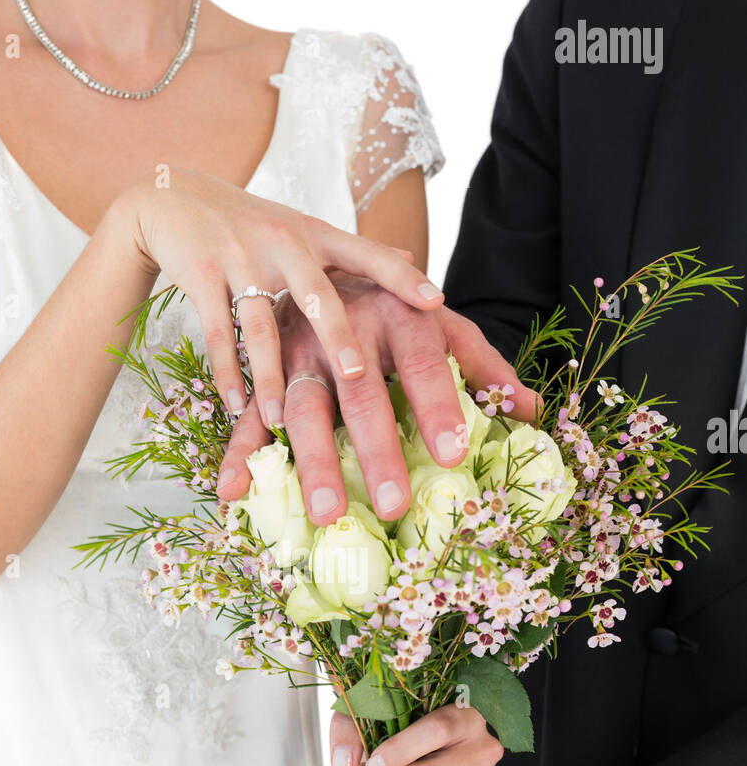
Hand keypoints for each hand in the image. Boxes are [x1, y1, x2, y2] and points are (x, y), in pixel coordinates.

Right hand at [124, 174, 443, 420]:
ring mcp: (240, 258)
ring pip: (260, 326)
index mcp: (315, 234)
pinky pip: (217, 333)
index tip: (436, 302)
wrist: (174, 197)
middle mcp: (283, 242)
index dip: (402, 277)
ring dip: (269, 377)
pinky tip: (236, 407)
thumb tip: (413, 257)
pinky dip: (227, 374)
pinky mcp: (202, 274)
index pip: (367, 254)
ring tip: (281, 419)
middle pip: (315, 294)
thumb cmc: (251, 225)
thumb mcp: (305, 230)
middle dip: (336, 336)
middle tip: (356, 376)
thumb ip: (353, 251)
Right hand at [217, 276, 540, 524]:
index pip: (423, 364)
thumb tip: (533, 411)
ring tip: (325, 511)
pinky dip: (239, 452)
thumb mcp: (439, 323)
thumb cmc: (388, 306)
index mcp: (396, 313)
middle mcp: (341, 328)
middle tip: (392, 505)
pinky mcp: (260, 364)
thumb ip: (482, 365)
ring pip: (302, 407)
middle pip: (360, 395)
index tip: (454, 455)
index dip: (438, 408)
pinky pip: (247, 411)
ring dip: (310, 461)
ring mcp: (294, 346)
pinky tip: (232, 490)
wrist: (308, 254)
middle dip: (376, 452)